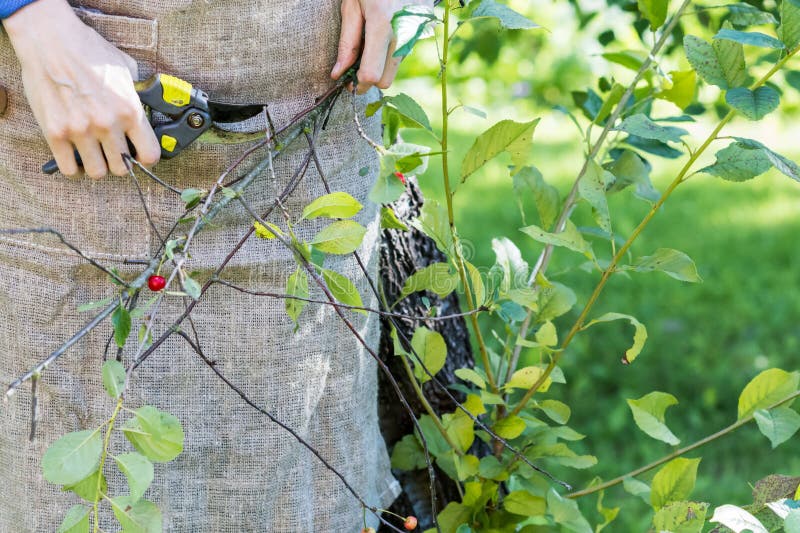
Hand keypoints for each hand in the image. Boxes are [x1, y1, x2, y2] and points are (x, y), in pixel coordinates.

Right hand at [4, 0, 159, 177]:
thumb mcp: (126, 69)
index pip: (149, 155)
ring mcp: (80, 131)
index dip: (146, 158)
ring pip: (97, 172)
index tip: (140, 155)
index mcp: (129, 110)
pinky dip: (74, 167)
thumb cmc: (88, 51)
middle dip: (120, 162)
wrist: (50, 40)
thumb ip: (136, 94)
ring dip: (97, 165)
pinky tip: (75, 155)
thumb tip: (145, 108)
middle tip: (113, 152)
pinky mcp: (55, 133)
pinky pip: (69, 169)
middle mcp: (107, 124)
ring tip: (94, 153)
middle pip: (123, 168)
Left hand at [331, 0, 432, 94]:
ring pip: (396, 66)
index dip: (358, 83)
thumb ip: (347, 41)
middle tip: (358, 65)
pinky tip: (388, 28)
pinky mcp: (426, 26)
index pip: (372, 74)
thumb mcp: (352, 4)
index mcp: (382, 23)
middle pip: (386, 79)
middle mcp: (404, 31)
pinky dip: (394, 48)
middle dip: (371, 78)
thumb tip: (338, 73)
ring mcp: (418, 30)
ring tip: (372, 41)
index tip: (349, 81)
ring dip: (383, 63)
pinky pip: (406, 49)